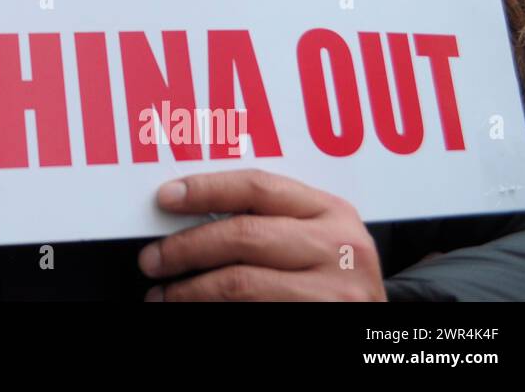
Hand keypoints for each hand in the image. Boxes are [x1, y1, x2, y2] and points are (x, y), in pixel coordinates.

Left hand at [137, 169, 384, 301]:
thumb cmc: (331, 278)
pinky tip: (193, 312)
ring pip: (241, 284)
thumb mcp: (315, 238)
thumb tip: (186, 208)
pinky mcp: (321, 325)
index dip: (205, 189)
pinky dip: (213, 312)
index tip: (164, 198)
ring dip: (189, 291)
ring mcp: (334, 294)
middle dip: (185, 247)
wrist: (373, 337)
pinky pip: (251, 315)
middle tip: (150, 260)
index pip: (257, 187)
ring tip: (163, 296)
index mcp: (332, 211)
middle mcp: (339, 249)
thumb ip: (268, 218)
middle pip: (243, 236)